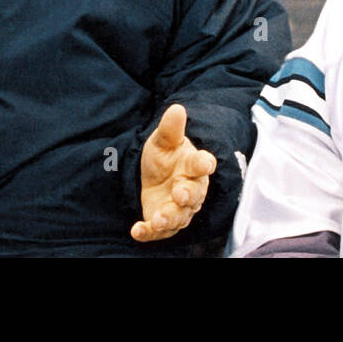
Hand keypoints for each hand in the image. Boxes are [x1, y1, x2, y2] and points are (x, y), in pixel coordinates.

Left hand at [132, 104, 216, 241]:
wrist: (156, 176)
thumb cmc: (166, 156)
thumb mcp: (164, 140)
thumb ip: (171, 128)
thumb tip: (177, 108)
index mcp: (194, 165)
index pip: (202, 163)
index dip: (204, 163)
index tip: (205, 162)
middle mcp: (191, 188)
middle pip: (194, 195)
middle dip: (187, 196)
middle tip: (179, 194)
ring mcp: (179, 208)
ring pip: (179, 216)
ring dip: (169, 218)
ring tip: (158, 220)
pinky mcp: (164, 221)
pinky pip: (160, 231)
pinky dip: (149, 233)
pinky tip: (137, 231)